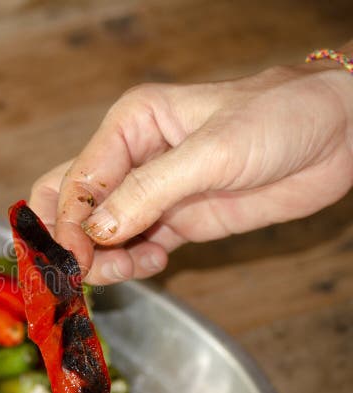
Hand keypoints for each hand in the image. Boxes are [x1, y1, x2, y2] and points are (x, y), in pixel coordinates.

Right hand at [29, 50, 352, 284]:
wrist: (337, 136)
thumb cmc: (278, 118)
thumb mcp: (212, 151)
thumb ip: (149, 191)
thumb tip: (94, 232)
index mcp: (130, 125)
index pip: (75, 179)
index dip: (68, 223)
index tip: (74, 259)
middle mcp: (131, 158)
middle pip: (72, 204)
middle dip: (71, 241)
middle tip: (82, 272)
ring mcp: (151, 192)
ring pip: (98, 233)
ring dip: (103, 258)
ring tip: (129, 268)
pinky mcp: (174, 220)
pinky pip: (133, 247)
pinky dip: (132, 263)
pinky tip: (156, 260)